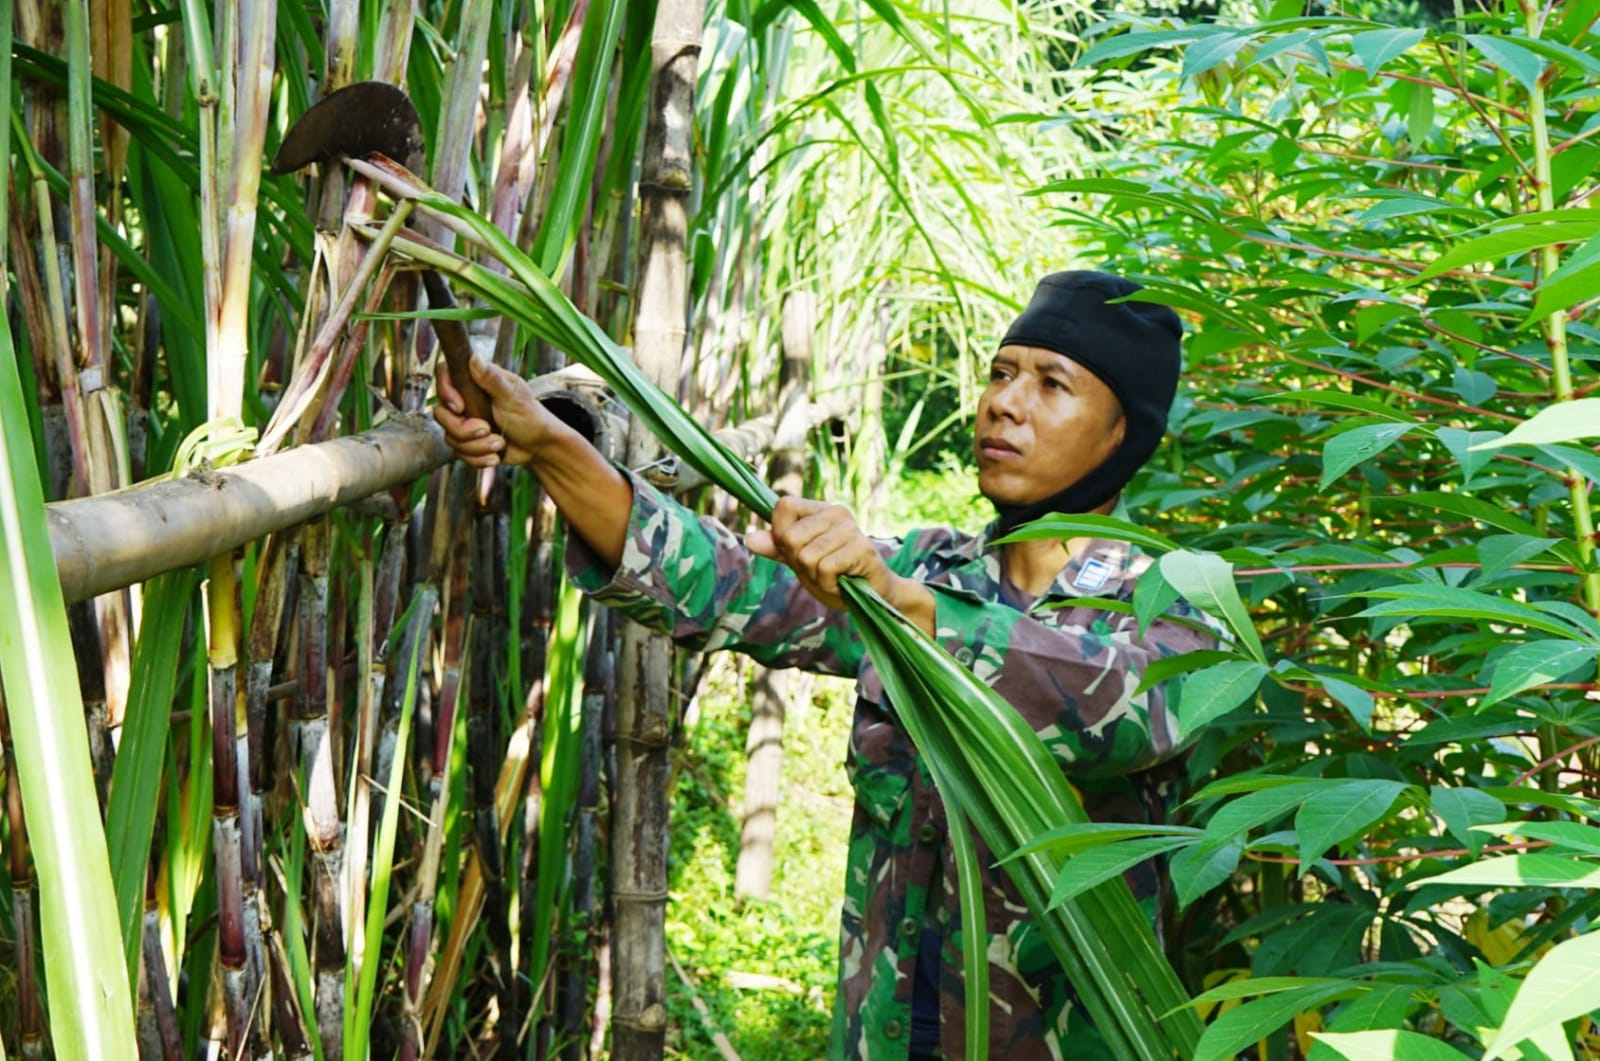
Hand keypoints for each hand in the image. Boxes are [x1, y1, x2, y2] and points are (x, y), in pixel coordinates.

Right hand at [434, 354, 552, 467]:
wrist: (538, 446)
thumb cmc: (530, 416)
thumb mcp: (513, 396)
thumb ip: (492, 379)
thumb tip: (474, 357)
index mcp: (476, 381)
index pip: (445, 375)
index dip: (445, 392)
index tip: (460, 408)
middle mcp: (466, 399)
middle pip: (441, 414)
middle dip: (464, 430)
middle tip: (487, 429)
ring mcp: (464, 422)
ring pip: (451, 438)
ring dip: (478, 446)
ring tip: (500, 443)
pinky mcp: (467, 442)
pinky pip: (460, 454)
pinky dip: (479, 458)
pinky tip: (496, 455)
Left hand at [746, 498, 931, 630]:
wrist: (873, 597)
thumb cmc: (836, 576)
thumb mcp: (800, 562)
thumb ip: (777, 549)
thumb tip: (749, 539)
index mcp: (821, 510)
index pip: (783, 507)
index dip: (780, 535)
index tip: (798, 552)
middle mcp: (837, 513)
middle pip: (790, 537)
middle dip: (799, 564)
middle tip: (822, 570)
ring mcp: (851, 530)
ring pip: (805, 556)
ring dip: (815, 577)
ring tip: (835, 576)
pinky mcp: (862, 549)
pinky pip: (824, 569)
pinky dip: (828, 584)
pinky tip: (843, 582)